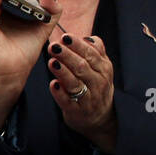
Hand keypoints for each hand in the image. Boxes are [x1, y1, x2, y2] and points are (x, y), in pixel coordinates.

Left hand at [48, 33, 117, 151]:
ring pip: (76, 84)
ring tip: (52, 62)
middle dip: (67, 55)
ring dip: (63, 72)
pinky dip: (60, 94)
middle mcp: (98, 83)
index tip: (65, 36)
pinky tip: (53, 85)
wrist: (100, 117)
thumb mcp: (102, 68)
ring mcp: (89, 98)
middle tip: (54, 46)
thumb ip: (96, 51)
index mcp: (104, 69)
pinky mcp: (78, 111)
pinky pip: (68, 102)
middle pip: (83, 67)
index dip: (78, 45)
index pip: (91, 54)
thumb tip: (87, 37)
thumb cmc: (96, 87)